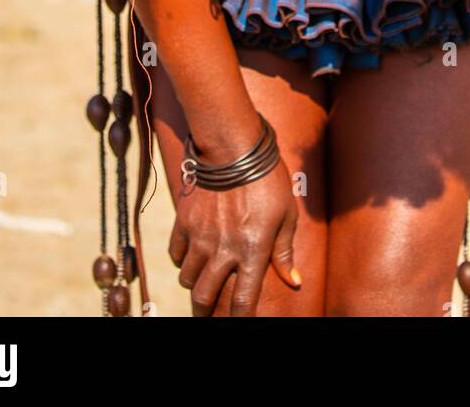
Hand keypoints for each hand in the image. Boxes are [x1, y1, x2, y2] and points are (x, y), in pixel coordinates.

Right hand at [168, 157, 299, 316]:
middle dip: (205, 311)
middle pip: (204, 297)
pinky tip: (191, 255)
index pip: (243, 300)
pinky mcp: (184, 221)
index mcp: (252, 251)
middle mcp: (223, 249)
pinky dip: (182, 260)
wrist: (233, 146)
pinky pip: (175, 254)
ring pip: (188, 278)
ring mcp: (200, 236)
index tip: (239, 323)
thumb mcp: (286, 214)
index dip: (240, 318)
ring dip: (195, 284)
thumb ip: (285, 251)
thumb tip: (294, 281)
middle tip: (208, 313)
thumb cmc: (267, 179)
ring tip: (202, 280)